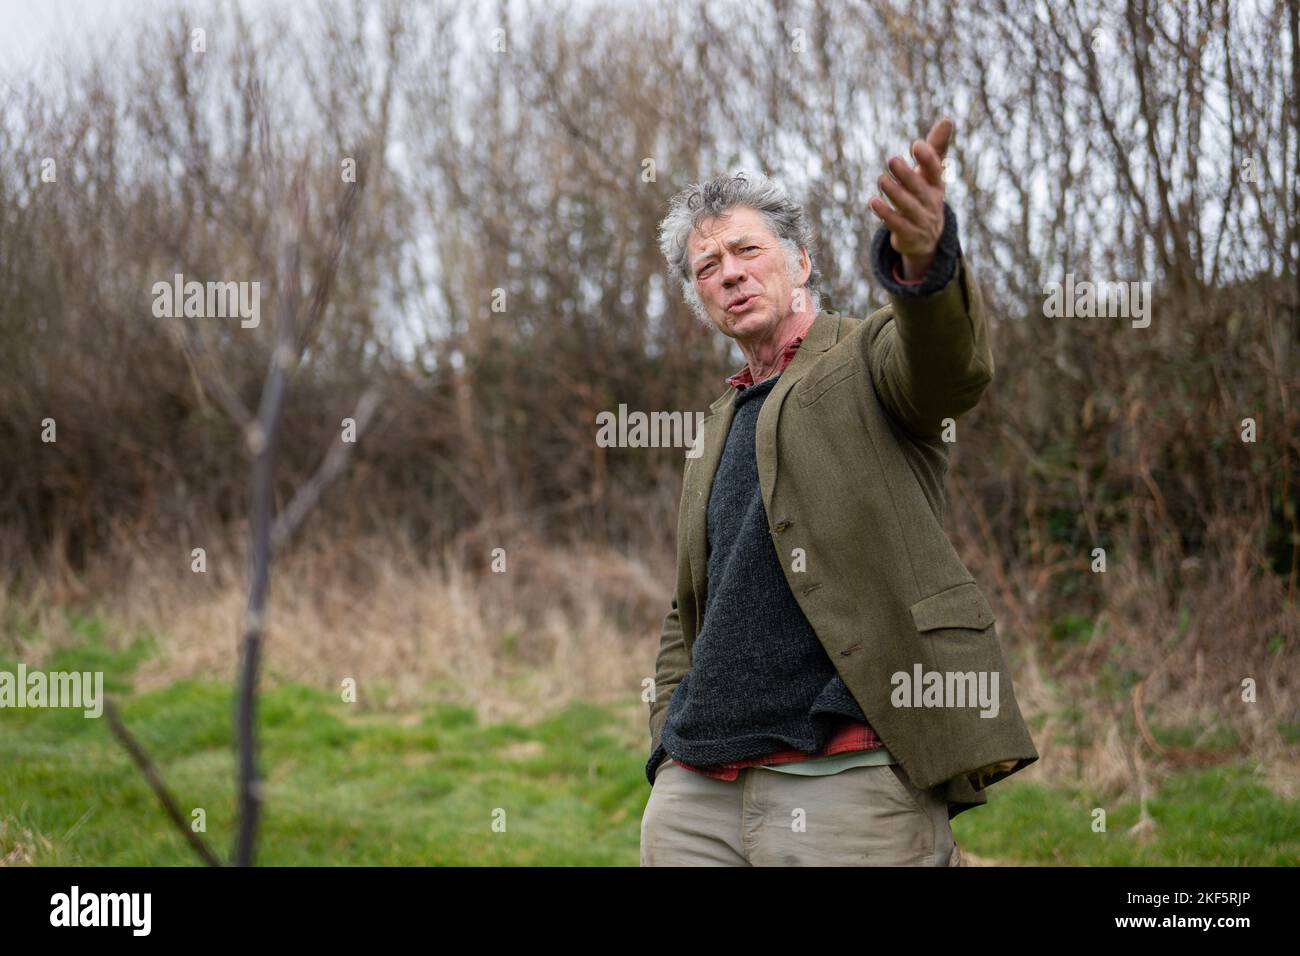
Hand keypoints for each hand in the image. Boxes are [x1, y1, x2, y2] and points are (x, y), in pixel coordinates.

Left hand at [868, 117, 952, 279]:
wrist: (926, 239)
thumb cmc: (925, 196)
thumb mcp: (931, 175)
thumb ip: (936, 148)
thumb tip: (947, 119)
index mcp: (937, 186)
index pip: (936, 171)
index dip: (928, 159)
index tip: (916, 144)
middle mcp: (931, 203)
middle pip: (920, 189)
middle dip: (907, 175)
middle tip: (892, 160)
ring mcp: (921, 221)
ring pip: (907, 206)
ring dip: (894, 193)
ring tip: (881, 179)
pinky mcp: (908, 235)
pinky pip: (896, 224)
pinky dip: (885, 213)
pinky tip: (873, 201)